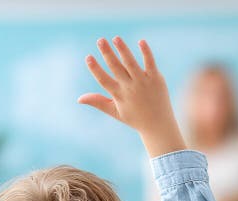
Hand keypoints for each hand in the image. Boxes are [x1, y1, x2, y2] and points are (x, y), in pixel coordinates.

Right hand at [79, 37, 184, 157]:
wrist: (158, 125)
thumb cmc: (135, 118)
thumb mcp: (115, 111)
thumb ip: (98, 102)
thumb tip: (79, 99)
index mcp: (118, 95)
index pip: (104, 80)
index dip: (95, 69)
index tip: (88, 57)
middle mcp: (130, 88)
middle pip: (116, 68)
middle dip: (107, 54)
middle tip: (100, 40)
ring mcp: (144, 83)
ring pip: (131, 64)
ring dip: (123, 50)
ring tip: (116, 38)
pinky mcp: (156, 79)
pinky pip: (150, 63)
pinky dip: (146, 52)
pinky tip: (141, 41)